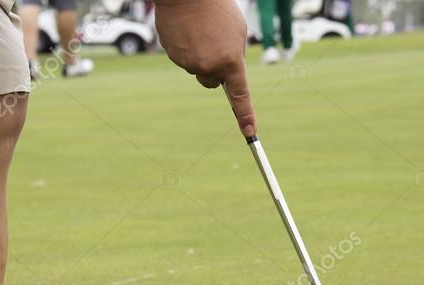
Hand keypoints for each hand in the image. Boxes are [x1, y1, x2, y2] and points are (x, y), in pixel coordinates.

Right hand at [155, 0, 256, 137]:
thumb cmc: (217, 7)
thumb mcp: (237, 31)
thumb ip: (236, 55)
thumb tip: (227, 73)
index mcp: (231, 62)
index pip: (240, 96)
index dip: (246, 116)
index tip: (249, 132)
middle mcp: (210, 67)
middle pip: (212, 81)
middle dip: (214, 70)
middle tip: (214, 44)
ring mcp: (189, 63)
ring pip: (197, 68)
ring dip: (200, 54)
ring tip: (201, 29)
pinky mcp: (173, 56)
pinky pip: (183, 57)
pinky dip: (186, 47)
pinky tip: (187, 29)